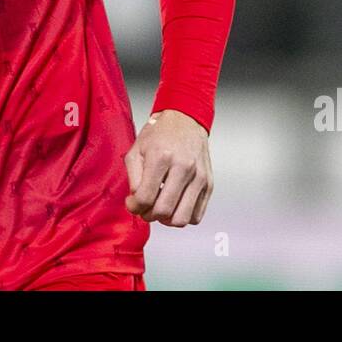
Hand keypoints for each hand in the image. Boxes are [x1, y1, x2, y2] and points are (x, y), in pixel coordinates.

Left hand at [123, 109, 212, 226]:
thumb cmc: (159, 134)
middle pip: (163, 211)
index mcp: (162, 157)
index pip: (145, 197)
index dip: (134, 207)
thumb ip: (133, 178)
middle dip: (148, 215)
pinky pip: (196, 216)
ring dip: (166, 220)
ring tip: (160, 207)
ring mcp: (199, 177)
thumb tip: (137, 203)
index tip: (132, 204)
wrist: (185, 120)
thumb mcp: (136, 149)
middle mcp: (184, 167)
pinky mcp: (209, 184)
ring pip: (181, 219)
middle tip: (145, 208)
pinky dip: (183, 216)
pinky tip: (175, 204)